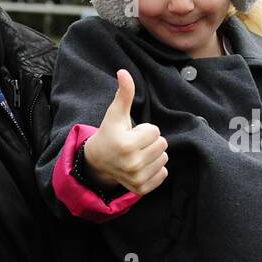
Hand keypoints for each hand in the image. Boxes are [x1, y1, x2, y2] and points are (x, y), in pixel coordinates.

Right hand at [82, 69, 168, 194]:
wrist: (98, 161)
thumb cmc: (110, 133)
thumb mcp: (116, 114)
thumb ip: (124, 94)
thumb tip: (124, 72)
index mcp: (126, 145)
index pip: (156, 131)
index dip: (145, 129)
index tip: (131, 134)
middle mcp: (132, 164)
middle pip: (163, 145)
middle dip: (151, 141)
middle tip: (135, 143)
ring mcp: (137, 179)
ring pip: (164, 158)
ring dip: (154, 154)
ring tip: (137, 154)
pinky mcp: (141, 189)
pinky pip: (163, 174)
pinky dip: (155, 169)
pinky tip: (141, 165)